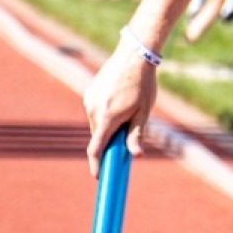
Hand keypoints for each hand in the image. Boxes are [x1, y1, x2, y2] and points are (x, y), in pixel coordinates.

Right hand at [83, 40, 159, 175]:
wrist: (134, 55)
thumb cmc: (143, 85)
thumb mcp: (144, 112)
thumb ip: (136, 135)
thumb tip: (136, 156)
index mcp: (107, 117)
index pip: (95, 148)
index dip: (96, 165)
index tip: (98, 177)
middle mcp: (93, 110)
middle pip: (98, 136)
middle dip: (109, 143)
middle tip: (125, 143)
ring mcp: (89, 100)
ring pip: (96, 124)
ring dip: (108, 127)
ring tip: (128, 113)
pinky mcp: (89, 92)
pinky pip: (95, 111)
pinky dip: (105, 115)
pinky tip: (120, 103)